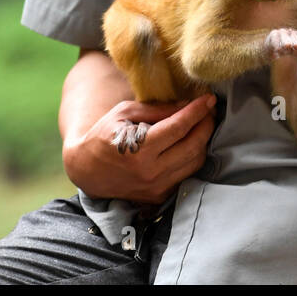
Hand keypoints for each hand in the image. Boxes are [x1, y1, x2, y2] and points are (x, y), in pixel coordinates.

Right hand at [63, 93, 215, 204]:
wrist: (87, 170)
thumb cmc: (104, 135)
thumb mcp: (124, 113)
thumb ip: (157, 110)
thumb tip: (187, 104)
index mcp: (140, 150)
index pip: (179, 127)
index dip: (197, 111)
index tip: (208, 99)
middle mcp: (151, 172)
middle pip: (193, 145)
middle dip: (206, 124)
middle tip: (209, 110)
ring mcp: (157, 188)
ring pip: (195, 162)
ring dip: (203, 141)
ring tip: (202, 124)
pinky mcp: (159, 196)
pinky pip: (186, 175)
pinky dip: (193, 157)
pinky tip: (191, 143)